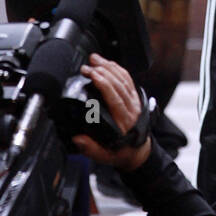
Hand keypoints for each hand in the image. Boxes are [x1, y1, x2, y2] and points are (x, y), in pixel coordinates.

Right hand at [71, 54, 151, 172]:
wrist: (138, 152)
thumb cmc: (121, 153)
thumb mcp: (105, 156)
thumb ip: (91, 149)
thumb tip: (78, 138)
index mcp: (124, 121)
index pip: (115, 98)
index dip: (104, 84)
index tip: (92, 75)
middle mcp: (131, 109)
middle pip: (118, 85)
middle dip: (103, 71)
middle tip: (87, 65)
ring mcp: (134, 101)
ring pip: (124, 79)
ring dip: (109, 66)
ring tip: (94, 59)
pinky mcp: (134, 97)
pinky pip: (127, 79)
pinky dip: (117, 68)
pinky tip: (107, 63)